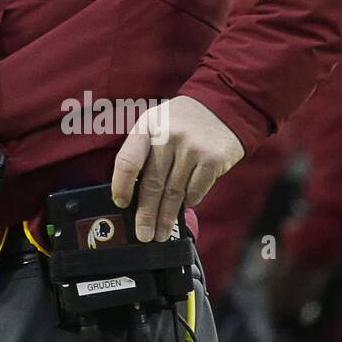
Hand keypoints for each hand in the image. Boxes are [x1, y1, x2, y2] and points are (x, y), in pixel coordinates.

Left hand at [111, 95, 244, 242]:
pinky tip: (184, 209)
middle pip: (152, 183)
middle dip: (146, 214)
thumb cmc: (180, 121)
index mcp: (147, 127)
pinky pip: (196, 190)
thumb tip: (132, 193)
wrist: (221, 107)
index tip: (120, 203)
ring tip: (160, 233)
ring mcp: (192, 148)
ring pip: (175, 192)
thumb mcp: (155, 124)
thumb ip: (143, 151)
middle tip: (143, 235)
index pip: (128, 160)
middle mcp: (168, 137)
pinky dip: (189, 202)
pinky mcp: (213, 160)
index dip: (121, 185)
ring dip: (166, 217)